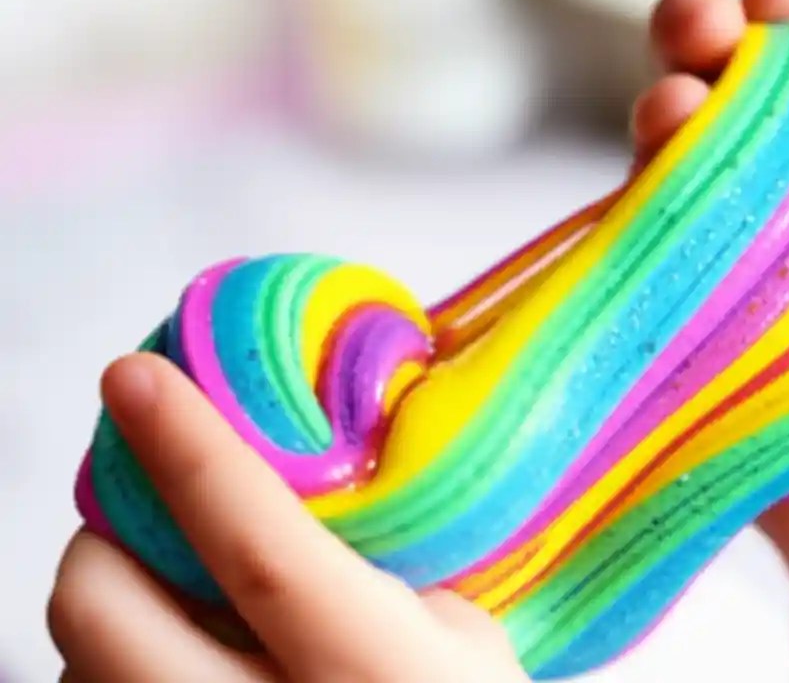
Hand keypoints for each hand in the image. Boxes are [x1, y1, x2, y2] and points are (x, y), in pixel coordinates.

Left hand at [48, 354, 529, 682]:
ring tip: (170, 600)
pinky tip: (180, 660)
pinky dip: (119, 668)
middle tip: (144, 515)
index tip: (137, 378)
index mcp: (373, 669)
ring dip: (109, 615)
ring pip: (78, 668)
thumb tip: (293, 484)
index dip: (191, 450)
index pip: (257, 544)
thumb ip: (382, 567)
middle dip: (98, 541)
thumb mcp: (465, 638)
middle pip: (103, 613)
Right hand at [637, 0, 788, 681]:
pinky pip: (645, 239)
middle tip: (710, 23)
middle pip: (727, 87)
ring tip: (677, 98)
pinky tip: (652, 158)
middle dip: (703, 32)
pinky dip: (638, 191)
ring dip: (662, 100)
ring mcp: (731, 257)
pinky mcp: (685, 317)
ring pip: (670, 150)